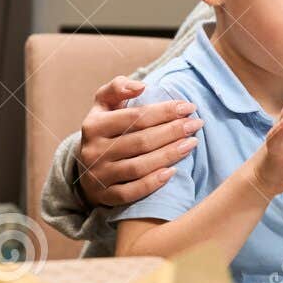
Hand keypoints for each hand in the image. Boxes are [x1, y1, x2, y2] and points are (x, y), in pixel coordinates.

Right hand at [76, 77, 202, 205]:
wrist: (86, 169)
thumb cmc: (105, 131)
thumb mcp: (103, 106)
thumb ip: (117, 88)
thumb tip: (141, 87)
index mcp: (93, 125)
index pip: (135, 117)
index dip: (164, 111)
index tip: (188, 106)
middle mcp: (93, 151)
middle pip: (141, 141)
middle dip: (173, 131)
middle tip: (196, 124)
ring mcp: (99, 175)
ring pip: (139, 167)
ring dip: (169, 155)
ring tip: (191, 143)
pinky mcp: (105, 196)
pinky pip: (132, 192)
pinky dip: (153, 183)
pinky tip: (173, 172)